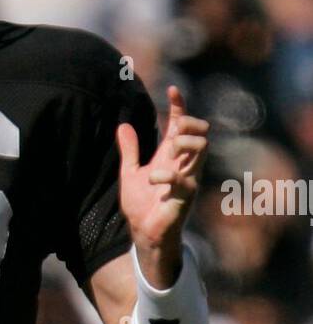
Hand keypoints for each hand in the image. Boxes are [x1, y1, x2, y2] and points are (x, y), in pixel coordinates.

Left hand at [117, 85, 208, 283]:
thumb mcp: (130, 173)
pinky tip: (154, 179)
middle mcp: (183, 164)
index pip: (180, 125)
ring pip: (201, 148)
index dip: (180, 106)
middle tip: (174, 129)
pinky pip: (183, 179)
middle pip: (199, 131)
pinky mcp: (186, 196)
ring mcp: (188, 178)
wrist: (144, 234)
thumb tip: (122, 125)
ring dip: (185, 143)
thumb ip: (130, 150)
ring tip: (170, 151)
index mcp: (170, 156)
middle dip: (189, 123)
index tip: (172, 89)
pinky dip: (167, 175)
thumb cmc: (142, 205)